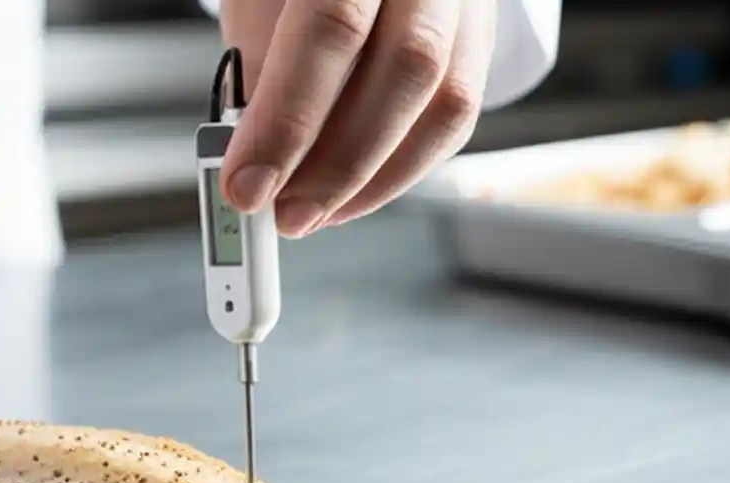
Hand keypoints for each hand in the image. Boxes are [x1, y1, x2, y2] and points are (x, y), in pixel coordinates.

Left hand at [220, 0, 497, 235]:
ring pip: (447, 102)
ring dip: (376, 179)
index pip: (331, 28)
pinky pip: (455, 117)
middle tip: (286, 213)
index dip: (289, 118)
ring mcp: (467, 4)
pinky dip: (402, 168)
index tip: (248, 186)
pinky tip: (354, 193)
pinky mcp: (481, 40)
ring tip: (316, 212)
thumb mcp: (259, 2)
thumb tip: (254, 161)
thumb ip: (262, 69)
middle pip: (406, 68)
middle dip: (338, 163)